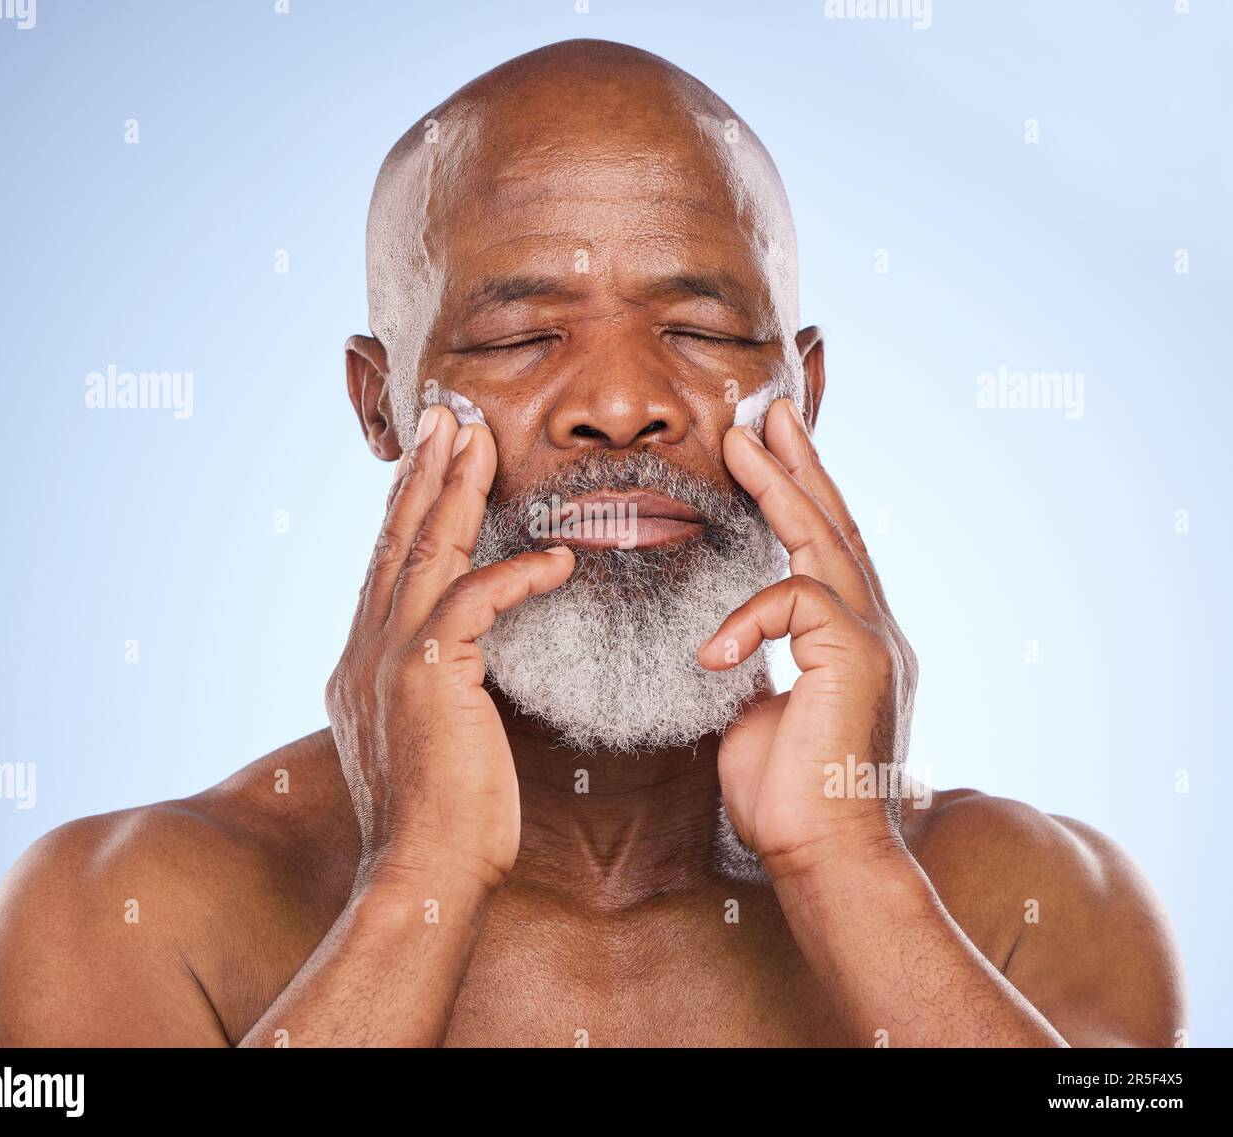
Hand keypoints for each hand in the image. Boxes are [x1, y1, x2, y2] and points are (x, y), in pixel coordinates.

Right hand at [326, 405, 574, 891]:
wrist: (419, 874)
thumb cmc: (442, 818)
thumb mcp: (427, 736)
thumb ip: (434, 687)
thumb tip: (464, 664)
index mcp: (362, 661)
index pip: (389, 565)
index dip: (409, 507)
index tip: (431, 460)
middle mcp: (363, 648)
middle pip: (397, 539)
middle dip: (423, 471)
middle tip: (445, 415)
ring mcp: (387, 658)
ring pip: (425, 550)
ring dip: (454, 486)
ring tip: (476, 435)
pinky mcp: (425, 675)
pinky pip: (475, 601)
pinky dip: (518, 574)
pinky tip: (558, 559)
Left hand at [697, 398, 917, 878]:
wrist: (824, 857)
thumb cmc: (787, 798)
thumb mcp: (760, 715)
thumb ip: (755, 669)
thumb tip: (728, 649)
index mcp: (854, 644)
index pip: (826, 555)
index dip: (798, 500)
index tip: (767, 455)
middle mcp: (876, 631)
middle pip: (837, 528)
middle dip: (801, 465)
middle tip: (771, 412)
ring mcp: (876, 639)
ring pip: (828, 541)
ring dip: (782, 484)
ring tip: (743, 437)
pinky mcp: (860, 654)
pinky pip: (795, 599)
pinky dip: (746, 619)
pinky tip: (713, 655)